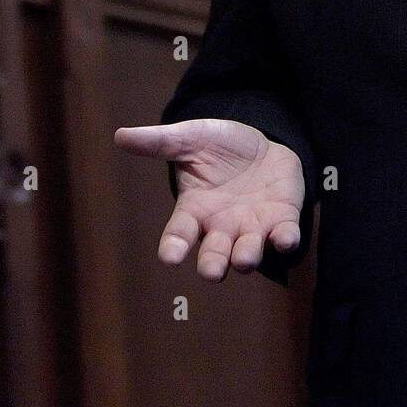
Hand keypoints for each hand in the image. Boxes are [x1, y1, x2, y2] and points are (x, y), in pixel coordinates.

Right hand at [114, 118, 304, 279]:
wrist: (262, 143)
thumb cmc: (220, 147)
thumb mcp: (192, 138)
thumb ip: (161, 141)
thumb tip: (120, 136)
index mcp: (195, 211)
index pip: (179, 234)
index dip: (174, 247)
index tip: (169, 257)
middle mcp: (222, 227)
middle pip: (214, 255)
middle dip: (213, 264)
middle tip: (212, 271)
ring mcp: (253, 227)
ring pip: (248, 253)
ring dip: (246, 257)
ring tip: (244, 258)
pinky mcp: (282, 219)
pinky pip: (284, 236)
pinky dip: (285, 240)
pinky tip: (285, 239)